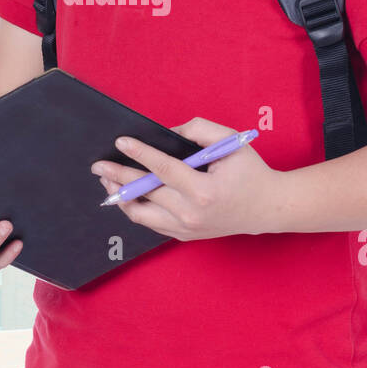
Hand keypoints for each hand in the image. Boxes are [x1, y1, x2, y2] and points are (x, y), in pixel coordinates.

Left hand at [90, 117, 285, 240]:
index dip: (141, 154)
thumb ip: (199, 131)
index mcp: (204, 191)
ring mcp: (186, 229)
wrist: (267, 208)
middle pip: (146, 193)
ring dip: (121, 196)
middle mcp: (192, 214)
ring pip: (141, 214)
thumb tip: (167, 133)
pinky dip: (135, 208)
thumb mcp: (232, 142)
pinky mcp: (183, 236)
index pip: (164, 170)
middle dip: (118, 176)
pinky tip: (125, 194)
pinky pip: (150, 223)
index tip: (121, 142)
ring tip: (107, 181)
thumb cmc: (250, 172)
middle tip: (98, 165)